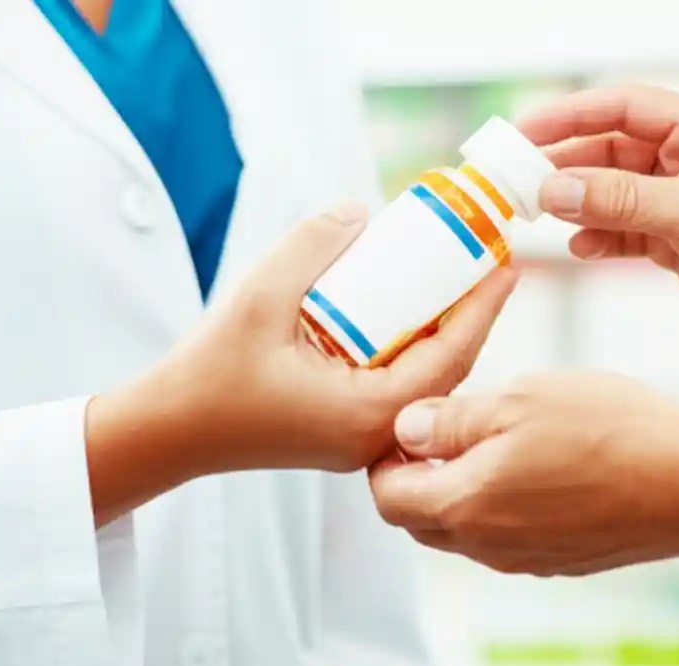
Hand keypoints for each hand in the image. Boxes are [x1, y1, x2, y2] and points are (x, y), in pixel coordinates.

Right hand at [88, 204, 516, 522]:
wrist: (171, 431)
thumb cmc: (210, 374)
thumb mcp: (258, 298)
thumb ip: (310, 248)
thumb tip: (360, 213)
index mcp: (369, 413)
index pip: (451, 355)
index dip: (484, 306)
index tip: (508, 262)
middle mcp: (376, 434)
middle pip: (447, 368)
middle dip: (471, 313)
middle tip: (487, 260)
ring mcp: (362, 438)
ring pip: (424, 379)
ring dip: (443, 330)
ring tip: (456, 278)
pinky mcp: (346, 431)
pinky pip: (397, 384)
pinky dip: (411, 347)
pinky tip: (409, 311)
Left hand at [368, 372, 678, 576]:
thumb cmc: (609, 430)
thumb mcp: (518, 400)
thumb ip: (451, 421)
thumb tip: (406, 430)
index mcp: (465, 505)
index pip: (389, 498)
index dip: (384, 460)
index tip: (404, 425)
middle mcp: (488, 546)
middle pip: (421, 521)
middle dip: (414, 481)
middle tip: (437, 432)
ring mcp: (528, 560)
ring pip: (466, 533)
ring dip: (460, 493)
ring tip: (490, 442)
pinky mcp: (564, 562)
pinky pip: (509, 539)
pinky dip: (501, 508)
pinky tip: (535, 466)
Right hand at [520, 85, 678, 337]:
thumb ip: (622, 201)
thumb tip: (556, 189)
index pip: (622, 108)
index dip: (570, 115)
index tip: (524, 131)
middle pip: (609, 150)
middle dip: (567, 166)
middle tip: (520, 182)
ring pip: (612, 193)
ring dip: (579, 205)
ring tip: (544, 219)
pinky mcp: (677, 239)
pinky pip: (624, 230)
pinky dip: (600, 238)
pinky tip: (581, 250)